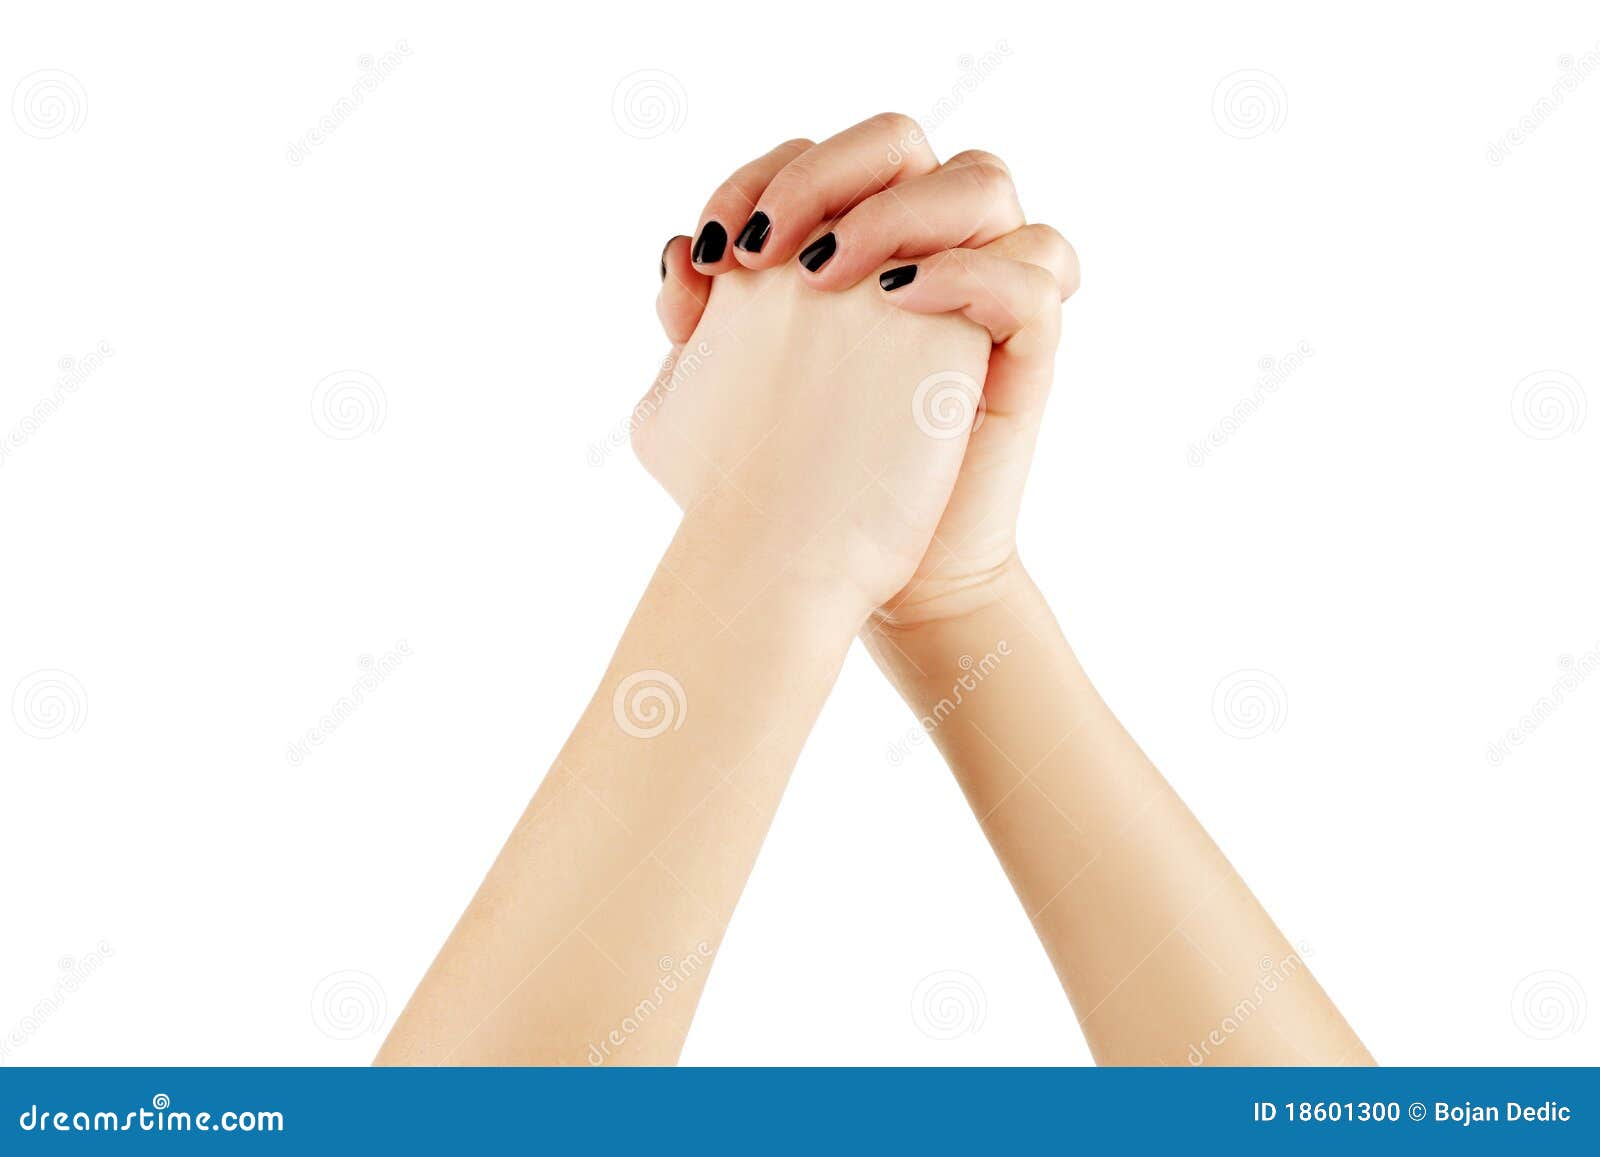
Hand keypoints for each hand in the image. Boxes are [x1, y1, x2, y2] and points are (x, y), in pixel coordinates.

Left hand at [655, 113, 1079, 628]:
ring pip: (982, 183)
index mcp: (847, 248)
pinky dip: (971, 272)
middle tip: (765, 253)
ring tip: (830, 276)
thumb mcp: (702, 404)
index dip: (756, 180)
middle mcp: (916, 254)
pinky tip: (899, 304)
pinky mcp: (1022, 352)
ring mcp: (976, 296)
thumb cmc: (780, 483)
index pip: (816, 157)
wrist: (838, 575)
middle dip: (823, 177)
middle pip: (899, 143)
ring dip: (900, 211)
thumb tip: (681, 257)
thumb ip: (693, 324)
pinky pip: (1034, 270)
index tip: (710, 255)